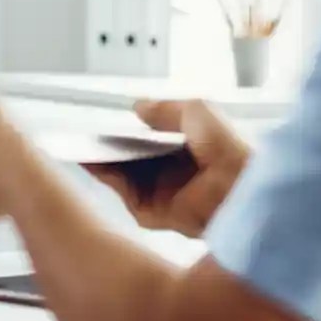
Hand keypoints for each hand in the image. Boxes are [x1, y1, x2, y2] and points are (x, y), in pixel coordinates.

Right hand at [88, 99, 248, 236]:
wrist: (240, 187)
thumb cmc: (230, 147)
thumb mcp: (198, 112)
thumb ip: (166, 109)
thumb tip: (138, 107)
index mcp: (190, 152)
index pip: (152, 141)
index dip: (130, 131)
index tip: (108, 121)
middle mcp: (175, 176)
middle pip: (133, 159)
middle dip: (111, 145)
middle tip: (87, 131)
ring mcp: (162, 196)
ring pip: (123, 175)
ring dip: (102, 159)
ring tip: (80, 140)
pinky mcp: (152, 214)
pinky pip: (122, 192)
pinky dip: (105, 176)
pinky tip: (89, 158)